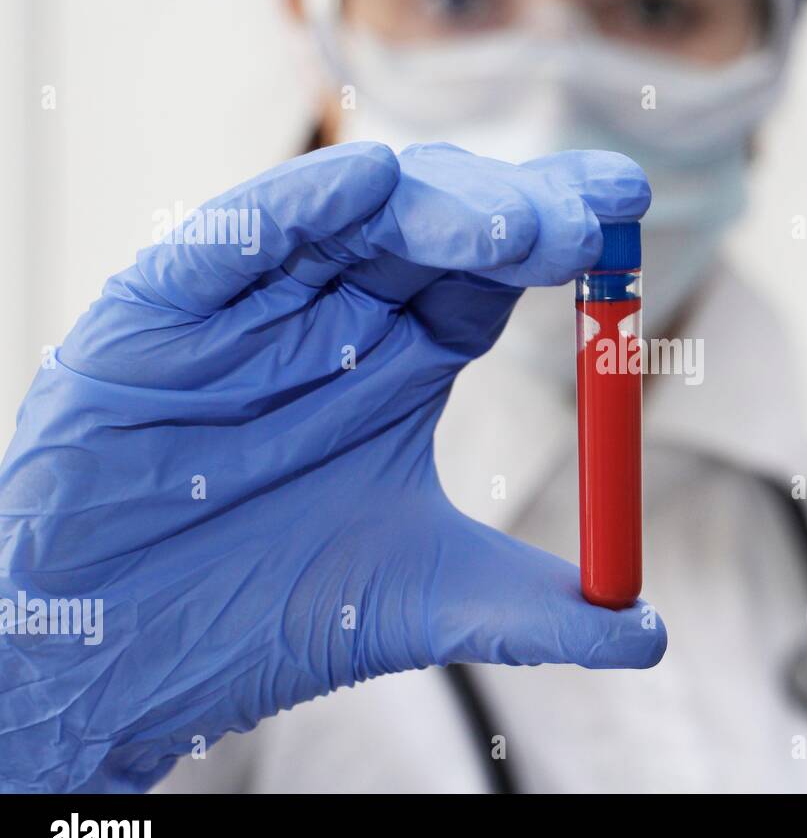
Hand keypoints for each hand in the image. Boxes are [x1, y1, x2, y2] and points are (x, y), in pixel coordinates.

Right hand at [0, 142, 664, 791]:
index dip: (560, 238)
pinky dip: (296, 208)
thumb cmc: (262, 609)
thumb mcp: (422, 600)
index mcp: (402, 357)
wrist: (123, 655)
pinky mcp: (164, 308)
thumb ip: (537, 612)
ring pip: (351, 216)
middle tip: (591, 213)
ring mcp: (253, 301)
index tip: (628, 214)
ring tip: (513, 229)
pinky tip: (369, 183)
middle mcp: (336, 311)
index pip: (494, 271)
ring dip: (436, 208)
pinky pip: (234, 238)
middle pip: (440, 224)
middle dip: (517, 211)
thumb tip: (653, 632)